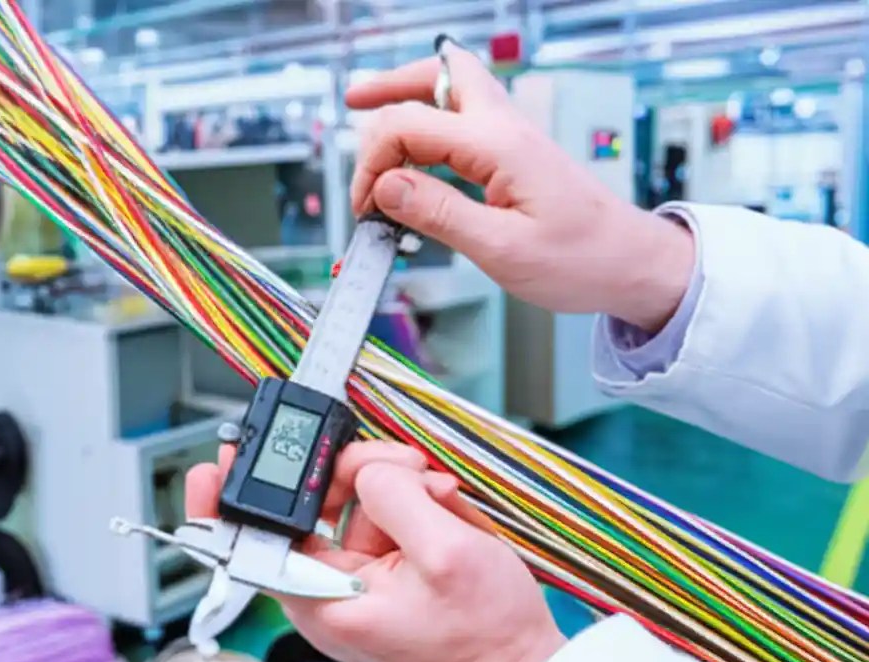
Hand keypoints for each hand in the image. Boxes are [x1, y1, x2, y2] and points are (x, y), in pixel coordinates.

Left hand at [185, 442, 565, 661]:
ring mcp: (357, 580)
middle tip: (397, 464)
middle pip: (311, 508)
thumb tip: (367, 469)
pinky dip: (409, 501)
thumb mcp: (444, 553)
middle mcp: (331, 592)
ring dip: (395, 485)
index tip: (218, 463)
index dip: (234, 502)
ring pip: (350, 504)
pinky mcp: (382, 571)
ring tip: (438, 495)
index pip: (257, 547)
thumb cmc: (486, 632)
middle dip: (353, 474)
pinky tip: (439, 503)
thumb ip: (394, 499)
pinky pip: (379, 518)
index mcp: (326, 602)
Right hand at [347, 42, 693, 332]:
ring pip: (455, 86)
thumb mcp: (502, 249)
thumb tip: (386, 188)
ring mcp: (513, 137)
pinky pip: (465, 119)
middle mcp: (506, 129)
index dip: (373, 163)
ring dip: (411, 95)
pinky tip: (415, 148)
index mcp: (499, 146)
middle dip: (391, 85)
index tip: (365, 206)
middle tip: (354, 100)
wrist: (631, 263)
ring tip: (374, 112)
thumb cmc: (581, 260)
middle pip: (440, 73)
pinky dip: (432, 122)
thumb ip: (438, 214)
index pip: (409, 126)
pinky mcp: (516, 154)